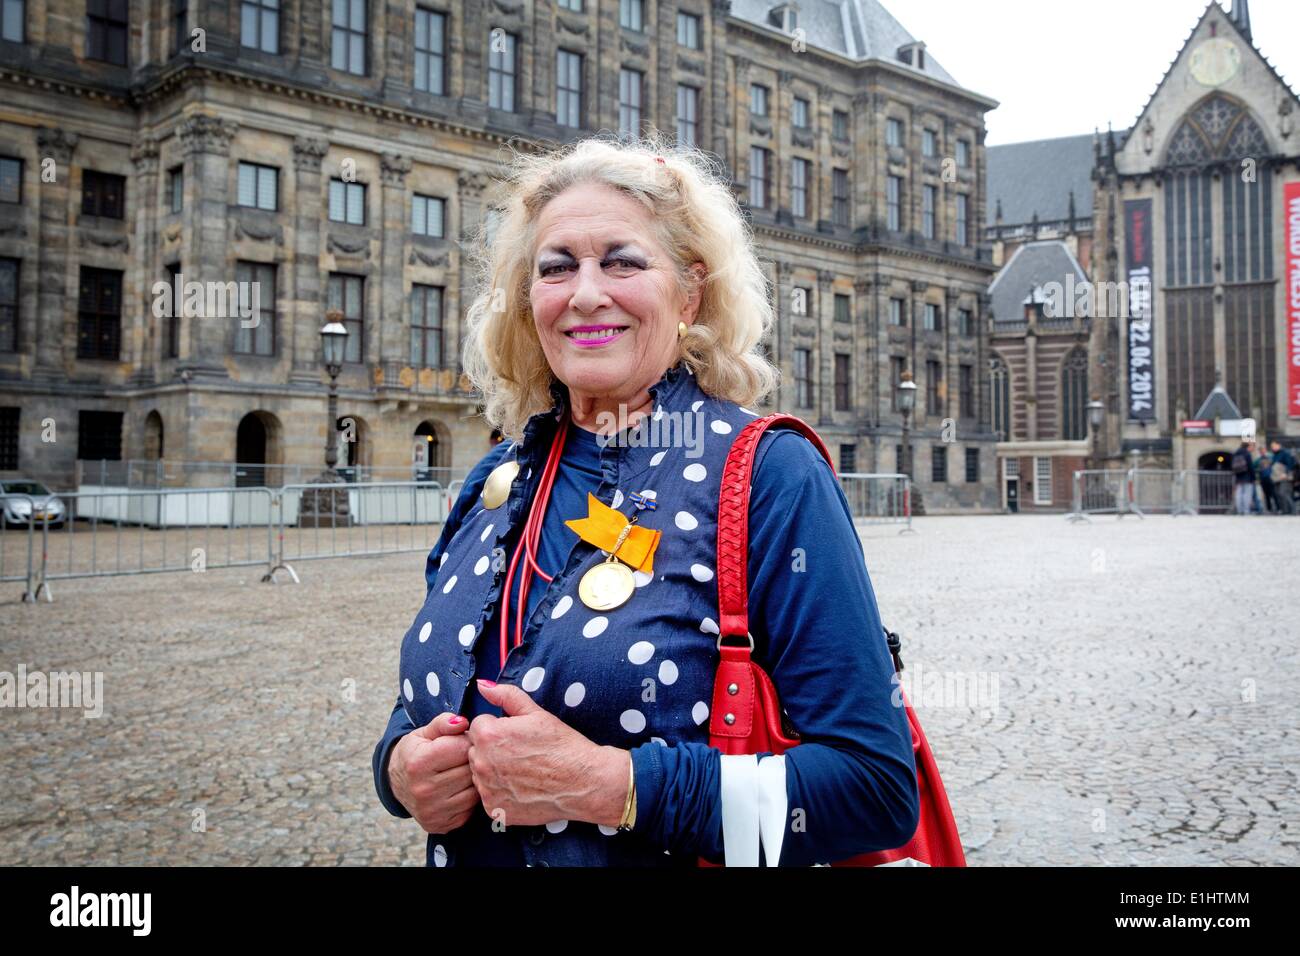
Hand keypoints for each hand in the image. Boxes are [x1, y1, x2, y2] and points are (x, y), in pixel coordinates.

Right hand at [388, 712, 479, 834]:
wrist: (396, 783)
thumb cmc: (415, 753)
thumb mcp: (424, 733)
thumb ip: (443, 723)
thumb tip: (463, 722)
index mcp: (418, 763)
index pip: (462, 748)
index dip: (467, 741)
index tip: (462, 741)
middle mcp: (424, 790)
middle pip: (469, 769)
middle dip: (471, 759)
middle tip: (464, 756)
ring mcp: (432, 811)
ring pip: (474, 790)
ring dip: (473, 779)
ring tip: (462, 770)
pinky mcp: (440, 825)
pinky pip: (470, 808)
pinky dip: (469, 797)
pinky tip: (459, 788)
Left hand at [468, 680, 628, 828]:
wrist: (583, 783)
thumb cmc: (561, 746)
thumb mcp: (536, 713)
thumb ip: (505, 696)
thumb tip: (482, 686)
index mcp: (488, 735)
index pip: (479, 726)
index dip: (499, 729)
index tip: (517, 737)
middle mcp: (482, 763)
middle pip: (476, 751)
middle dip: (492, 750)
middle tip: (521, 754)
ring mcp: (487, 790)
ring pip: (480, 774)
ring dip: (494, 771)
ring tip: (523, 771)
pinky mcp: (494, 810)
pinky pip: (489, 796)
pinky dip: (501, 793)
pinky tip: (522, 788)